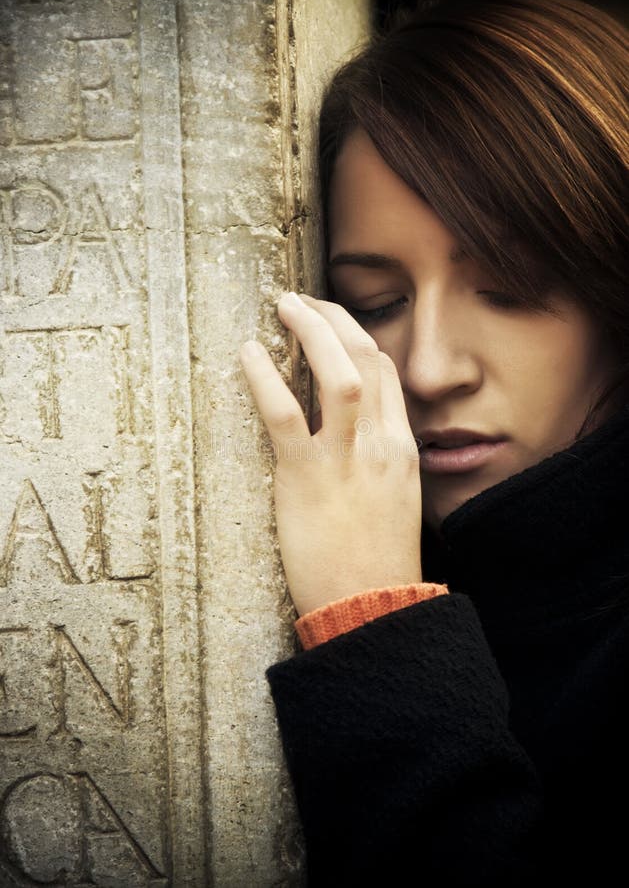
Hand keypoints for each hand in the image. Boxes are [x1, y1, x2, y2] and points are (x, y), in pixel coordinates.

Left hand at [239, 292, 421, 616]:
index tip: (330, 321)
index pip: (385, 372)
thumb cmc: (377, 559)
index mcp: (401, 448)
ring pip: (336, 374)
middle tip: (302, 300)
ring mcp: (345, 460)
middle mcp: (379, 444)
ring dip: (310, 331)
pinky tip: (248, 354)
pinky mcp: (305, 479)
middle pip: (364, 358)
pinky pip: (284, 414)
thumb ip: (380, 458)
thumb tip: (356, 430)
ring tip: (284, 306)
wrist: (373, 608)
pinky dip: (264, 378)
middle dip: (333, 319)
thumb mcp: (395, 499)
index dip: (356, 336)